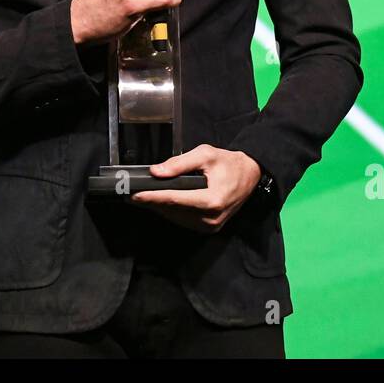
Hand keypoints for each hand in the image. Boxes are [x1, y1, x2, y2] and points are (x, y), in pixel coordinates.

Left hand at [126, 145, 262, 232]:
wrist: (250, 174)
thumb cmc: (230, 163)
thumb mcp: (205, 155)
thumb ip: (179, 163)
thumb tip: (156, 172)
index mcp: (212, 200)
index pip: (175, 200)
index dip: (153, 197)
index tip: (135, 195)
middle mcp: (211, 217)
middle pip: (174, 211)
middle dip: (152, 203)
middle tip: (132, 195)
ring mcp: (211, 225)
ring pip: (177, 219)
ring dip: (160, 209)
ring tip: (144, 199)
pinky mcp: (210, 227)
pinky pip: (185, 221)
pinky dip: (172, 213)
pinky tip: (162, 204)